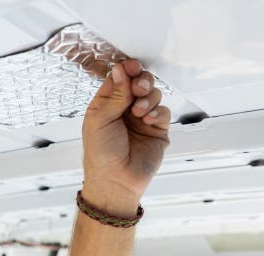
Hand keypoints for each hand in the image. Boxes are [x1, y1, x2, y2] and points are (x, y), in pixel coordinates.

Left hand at [81, 59, 170, 217]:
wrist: (115, 181)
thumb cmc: (100, 155)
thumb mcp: (100, 120)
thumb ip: (114, 94)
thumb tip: (120, 70)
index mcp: (106, 105)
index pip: (119, 79)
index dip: (127, 70)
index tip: (132, 66)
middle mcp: (124, 109)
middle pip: (139, 82)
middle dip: (141, 81)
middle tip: (138, 89)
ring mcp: (141, 119)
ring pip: (153, 94)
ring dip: (148, 98)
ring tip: (139, 112)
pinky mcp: (157, 130)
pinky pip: (164, 111)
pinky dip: (157, 112)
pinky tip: (147, 120)